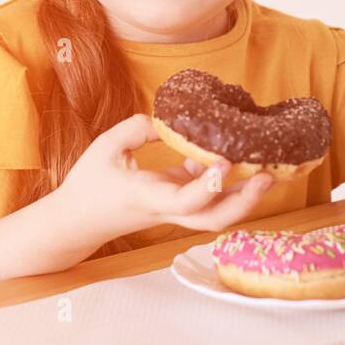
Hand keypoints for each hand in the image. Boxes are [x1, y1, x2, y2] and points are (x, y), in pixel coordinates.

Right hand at [59, 114, 276, 238]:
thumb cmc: (87, 186)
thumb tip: (166, 121)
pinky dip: (221, 180)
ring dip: (242, 196)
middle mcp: (166, 209)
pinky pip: (205, 197)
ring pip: (214, 213)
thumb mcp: (103, 148)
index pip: (185, 201)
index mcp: (147, 197)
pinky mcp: (174, 204)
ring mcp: (173, 210)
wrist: (76, 223)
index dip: (209, 185)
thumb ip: (135, 130)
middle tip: (268, 176)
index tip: (224, 162)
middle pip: (214, 219)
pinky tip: (226, 155)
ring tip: (266, 171)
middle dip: (245, 202)